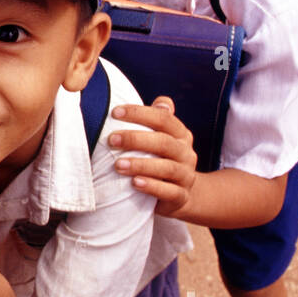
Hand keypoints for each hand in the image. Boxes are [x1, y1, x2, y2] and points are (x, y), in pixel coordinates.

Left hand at [108, 95, 197, 217]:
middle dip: (135, 139)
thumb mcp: (163, 139)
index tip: (115, 112)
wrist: (184, 195)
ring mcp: (185, 175)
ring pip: (166, 168)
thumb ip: (159, 120)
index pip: (164, 118)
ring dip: (140, 165)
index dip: (140, 113)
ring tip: (117, 165)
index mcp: (180, 134)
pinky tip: (134, 183)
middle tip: (111, 139)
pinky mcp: (181, 197)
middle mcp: (186, 153)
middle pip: (163, 142)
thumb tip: (161, 100)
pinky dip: (152, 186)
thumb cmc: (164, 160)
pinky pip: (169, 191)